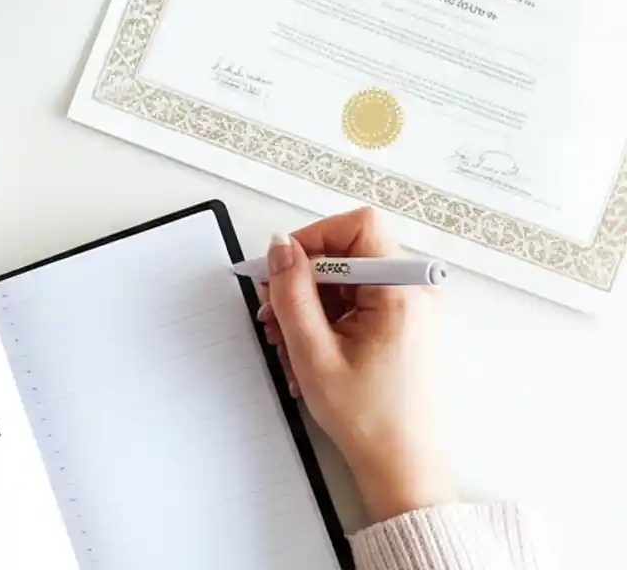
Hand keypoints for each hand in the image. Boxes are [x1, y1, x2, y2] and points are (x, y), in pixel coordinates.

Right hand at [257, 207, 456, 521]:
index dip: (313, 238)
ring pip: (347, 280)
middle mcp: (416, 291)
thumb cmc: (370, 419)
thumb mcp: (314, 353)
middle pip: (347, 254)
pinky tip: (308, 352)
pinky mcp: (404, 323)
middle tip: (274, 314)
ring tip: (288, 343)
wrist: (401, 464)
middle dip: (303, 282)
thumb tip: (280, 248)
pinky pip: (357, 302)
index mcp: (402, 292)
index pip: (358, 226)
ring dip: (309, 306)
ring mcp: (412, 308)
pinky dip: (327, 321)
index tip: (283, 268)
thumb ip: (292, 292)